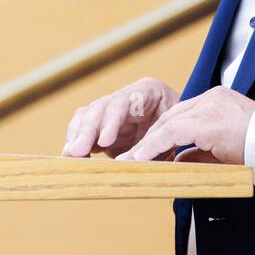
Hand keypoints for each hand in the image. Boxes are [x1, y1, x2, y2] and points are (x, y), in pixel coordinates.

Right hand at [61, 77, 178, 157]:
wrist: (185, 132)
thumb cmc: (184, 131)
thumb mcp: (179, 134)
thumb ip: (161, 146)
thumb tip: (142, 164)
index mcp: (148, 91)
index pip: (124, 101)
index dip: (112, 121)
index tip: (104, 141)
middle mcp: (126, 97)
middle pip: (100, 108)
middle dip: (86, 130)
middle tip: (76, 152)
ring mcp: (111, 111)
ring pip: (86, 116)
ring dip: (76, 137)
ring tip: (69, 157)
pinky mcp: (101, 128)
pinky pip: (82, 131)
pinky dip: (75, 144)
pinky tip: (70, 159)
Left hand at [117, 86, 254, 165]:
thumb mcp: (225, 150)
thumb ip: (198, 153)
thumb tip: (176, 162)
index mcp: (218, 100)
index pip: (182, 114)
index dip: (163, 133)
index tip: (149, 149)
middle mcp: (211, 98)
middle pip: (171, 116)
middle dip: (151, 137)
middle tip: (135, 156)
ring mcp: (209, 107)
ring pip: (168, 123)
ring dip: (148, 143)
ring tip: (132, 160)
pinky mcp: (207, 122)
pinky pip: (172, 133)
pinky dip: (154, 146)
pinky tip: (142, 158)